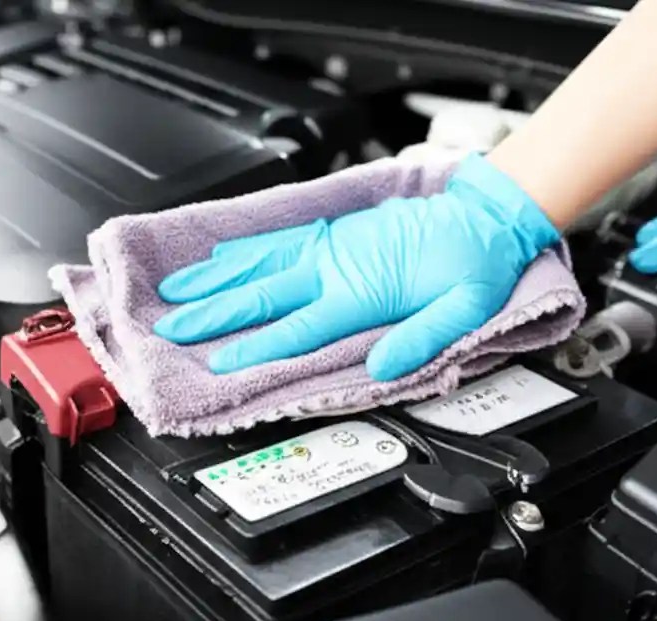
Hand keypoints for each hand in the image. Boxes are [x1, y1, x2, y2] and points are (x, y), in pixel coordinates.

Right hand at [152, 154, 560, 380]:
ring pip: (259, 263)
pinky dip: (241, 248)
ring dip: (214, 278)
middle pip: (262, 294)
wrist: (485, 215)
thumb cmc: (474, 264)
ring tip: (175, 291)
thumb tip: (383, 369)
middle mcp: (336, 266)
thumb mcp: (466, 309)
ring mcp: (330, 246)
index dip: (255, 348)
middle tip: (170, 328)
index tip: (217, 363)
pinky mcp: (332, 233)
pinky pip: (276, 240)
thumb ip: (423, 339)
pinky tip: (217, 255)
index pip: (299, 328)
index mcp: (363, 292)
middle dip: (212, 314)